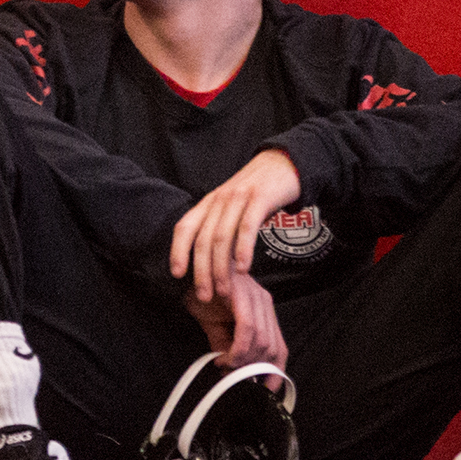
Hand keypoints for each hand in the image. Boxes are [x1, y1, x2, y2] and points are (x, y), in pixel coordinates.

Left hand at [170, 148, 301, 306]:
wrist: (284, 164)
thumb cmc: (258, 192)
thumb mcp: (233, 208)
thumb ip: (222, 228)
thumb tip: (211, 260)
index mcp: (209, 202)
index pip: (184, 227)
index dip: (177, 250)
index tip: (176, 274)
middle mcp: (219, 199)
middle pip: (202, 239)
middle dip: (201, 271)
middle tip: (204, 295)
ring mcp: (238, 198)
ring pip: (221, 237)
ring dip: (220, 268)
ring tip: (223, 290)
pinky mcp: (259, 199)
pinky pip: (246, 227)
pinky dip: (242, 250)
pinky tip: (243, 269)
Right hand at [183, 267, 290, 374]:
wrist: (182, 271)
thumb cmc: (198, 294)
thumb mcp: (215, 326)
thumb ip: (227, 347)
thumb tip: (233, 372)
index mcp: (263, 309)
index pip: (280, 347)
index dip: (275, 371)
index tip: (266, 388)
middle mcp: (264, 301)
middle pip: (272, 347)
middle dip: (253, 366)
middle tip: (233, 374)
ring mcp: (256, 296)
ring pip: (262, 341)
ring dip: (244, 360)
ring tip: (224, 363)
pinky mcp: (243, 294)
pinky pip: (248, 330)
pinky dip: (238, 349)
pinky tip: (223, 356)